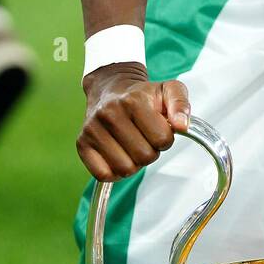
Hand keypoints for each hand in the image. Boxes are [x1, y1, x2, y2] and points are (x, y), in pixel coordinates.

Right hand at [77, 62, 189, 181]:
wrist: (110, 89)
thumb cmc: (142, 94)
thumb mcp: (168, 90)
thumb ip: (181, 105)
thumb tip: (182, 126)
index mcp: (133, 100)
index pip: (162, 140)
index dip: (165, 139)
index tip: (158, 129)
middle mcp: (109, 113)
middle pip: (144, 157)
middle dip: (150, 151)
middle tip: (144, 137)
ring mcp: (93, 129)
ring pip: (125, 169)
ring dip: (134, 162)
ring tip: (131, 144)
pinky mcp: (82, 143)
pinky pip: (104, 175)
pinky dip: (115, 171)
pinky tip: (118, 154)